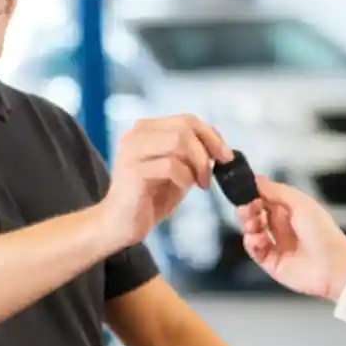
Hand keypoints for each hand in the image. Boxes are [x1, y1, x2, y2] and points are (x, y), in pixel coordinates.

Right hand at [98, 115, 232, 249]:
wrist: (119, 226)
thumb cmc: (148, 199)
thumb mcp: (177, 171)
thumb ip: (192, 155)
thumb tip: (220, 147)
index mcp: (146, 130)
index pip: (186, 119)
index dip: (211, 135)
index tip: (226, 156)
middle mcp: (136, 135)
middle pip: (184, 126)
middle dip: (207, 149)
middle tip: (212, 173)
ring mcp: (132, 151)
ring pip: (178, 141)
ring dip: (198, 164)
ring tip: (200, 183)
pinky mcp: (132, 171)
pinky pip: (170, 165)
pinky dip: (185, 177)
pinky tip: (184, 188)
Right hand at [236, 177, 345, 301]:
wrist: (333, 266)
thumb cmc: (324, 234)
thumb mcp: (301, 203)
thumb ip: (277, 191)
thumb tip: (257, 179)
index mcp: (291, 211)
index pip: (265, 199)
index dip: (254, 194)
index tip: (246, 191)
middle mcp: (282, 227)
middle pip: (255, 214)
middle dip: (247, 209)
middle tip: (247, 207)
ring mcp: (276, 245)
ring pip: (251, 231)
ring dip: (248, 224)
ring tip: (254, 223)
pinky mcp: (271, 263)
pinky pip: (254, 250)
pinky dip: (251, 242)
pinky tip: (259, 239)